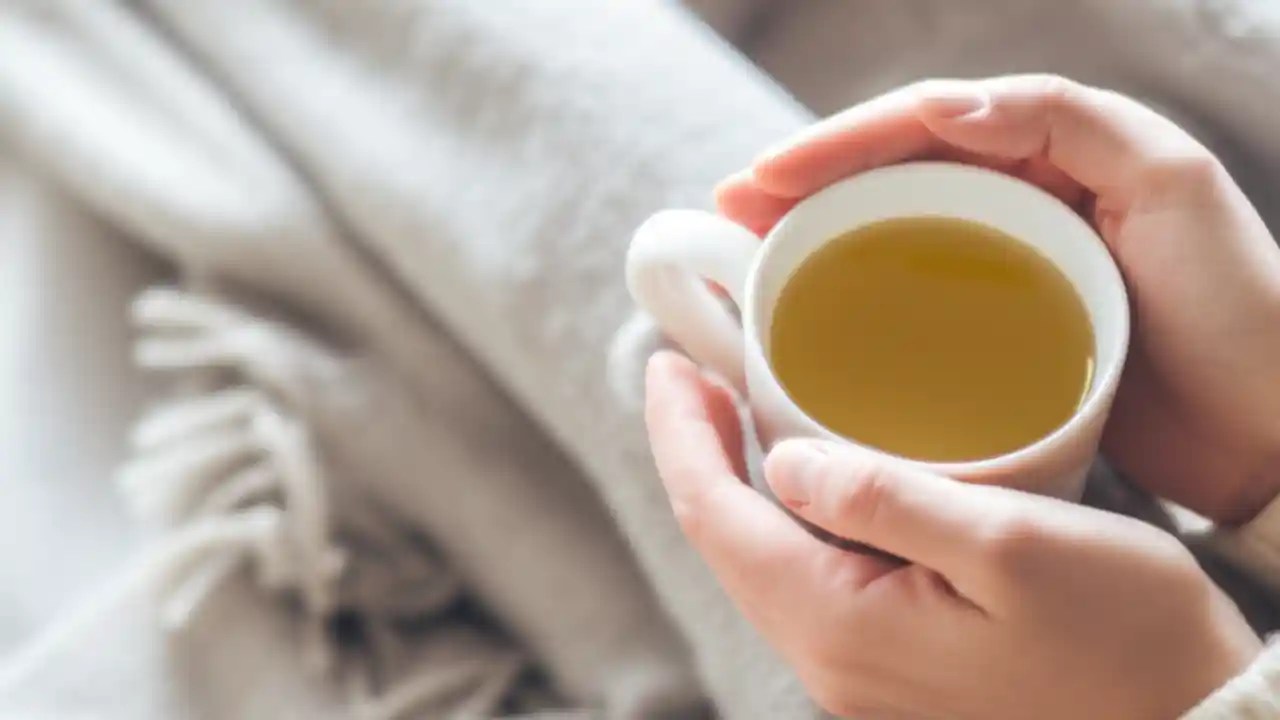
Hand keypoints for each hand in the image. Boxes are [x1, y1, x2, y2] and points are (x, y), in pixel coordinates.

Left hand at [644, 351, 1259, 718]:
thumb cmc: (1123, 636)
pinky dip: (784, 512)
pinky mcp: (889, 657)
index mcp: (840, 622)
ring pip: (758, 556)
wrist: (1184, 717)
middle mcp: (829, 654)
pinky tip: (805, 471)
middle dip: (696, 449)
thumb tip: (786, 459)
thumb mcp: (1013, 546)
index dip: (679, 435)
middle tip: (694, 366)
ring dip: (736, 478)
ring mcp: (856, 663)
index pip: (714, 517)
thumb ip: (887, 498)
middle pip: (723, 538)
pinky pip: (802, 574)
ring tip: (733, 404)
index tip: (667, 362)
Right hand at [716, 75, 1279, 523]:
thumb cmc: (1241, 315)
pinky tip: (818, 316)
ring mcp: (1010, 265)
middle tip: (734, 212)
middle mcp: (1024, 197)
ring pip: (894, 232)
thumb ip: (1068, 122)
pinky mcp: (1004, 330)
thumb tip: (944, 107)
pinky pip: (918, 299)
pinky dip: (862, 299)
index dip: (835, 144)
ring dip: (820, 235)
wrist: (1274, 437)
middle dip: (807, 184)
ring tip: (753, 256)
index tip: (763, 178)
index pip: (924, 125)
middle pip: (893, 173)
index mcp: (1055, 152)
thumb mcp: (1172, 186)